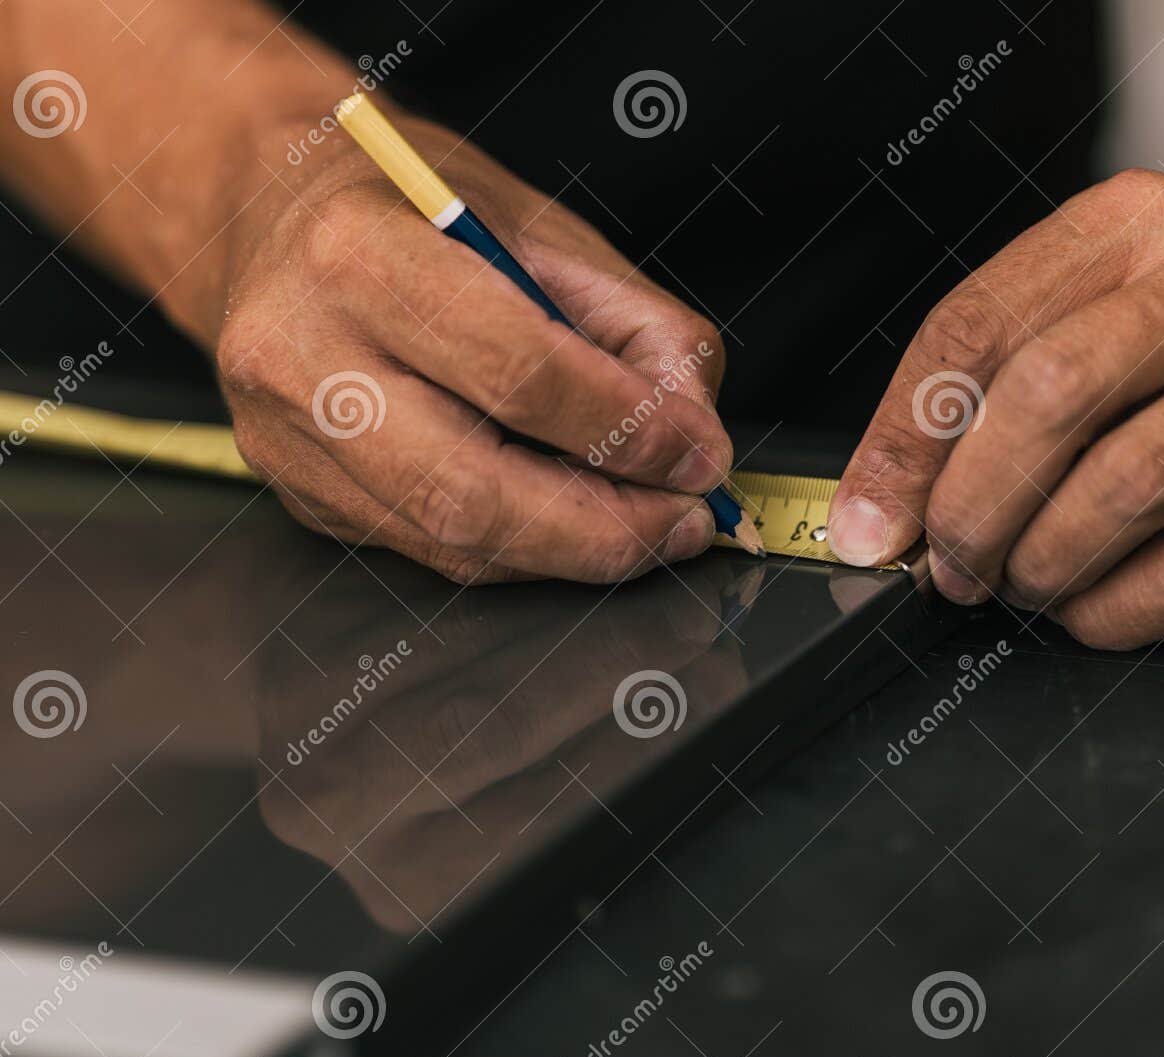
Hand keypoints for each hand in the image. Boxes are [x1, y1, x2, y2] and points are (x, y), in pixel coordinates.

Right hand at [211, 112, 730, 584]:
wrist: (277, 209)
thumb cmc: (420, 211)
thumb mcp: (546, 232)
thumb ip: (640, 330)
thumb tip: (695, 442)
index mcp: (361, 254)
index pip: (517, 371)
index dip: (626, 429)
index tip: (699, 456)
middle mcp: (302, 355)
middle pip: (471, 490)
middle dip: (604, 527)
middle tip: (684, 522)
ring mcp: (288, 438)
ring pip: (453, 541)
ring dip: (573, 553)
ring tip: (650, 528)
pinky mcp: (300, 493)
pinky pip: (431, 551)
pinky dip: (524, 551)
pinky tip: (575, 525)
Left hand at [829, 169, 1163, 648]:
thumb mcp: (1119, 286)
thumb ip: (1006, 367)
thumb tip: (889, 497)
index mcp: (1132, 225)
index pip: (975, 328)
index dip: (900, 442)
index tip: (868, 520)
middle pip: (1044, 404)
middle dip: (968, 511)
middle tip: (947, 566)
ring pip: (1116, 496)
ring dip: (1038, 567)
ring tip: (1018, 583)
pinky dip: (1111, 613)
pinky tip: (1090, 606)